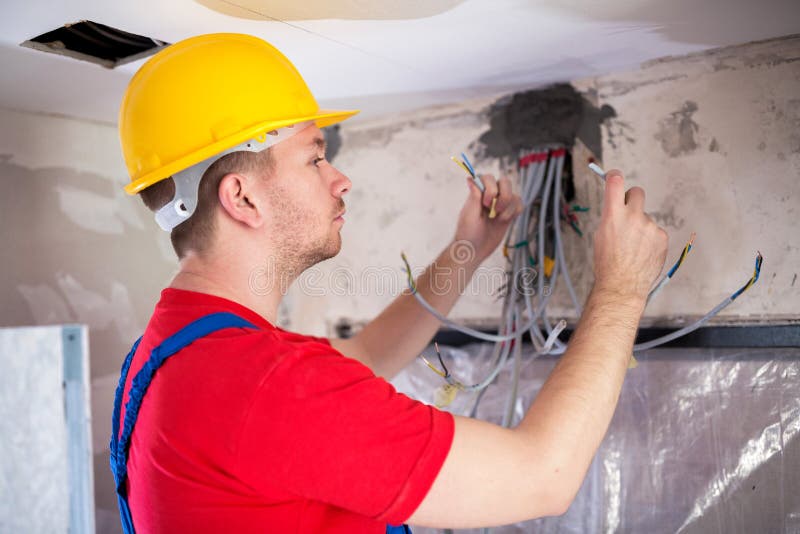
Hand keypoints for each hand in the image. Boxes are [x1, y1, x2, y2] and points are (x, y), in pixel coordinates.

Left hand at [453, 174, 522, 262]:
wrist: (474, 251)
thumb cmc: (467, 233)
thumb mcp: (469, 215)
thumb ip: (474, 196)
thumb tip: (470, 178)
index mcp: (477, 193)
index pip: (488, 178)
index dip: (491, 188)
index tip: (486, 205)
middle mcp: (490, 196)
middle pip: (505, 182)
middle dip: (504, 196)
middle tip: (495, 211)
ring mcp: (500, 205)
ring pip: (514, 194)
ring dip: (508, 208)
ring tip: (498, 219)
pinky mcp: (508, 214)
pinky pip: (519, 205)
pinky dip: (515, 212)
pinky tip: (504, 221)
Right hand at [593, 170, 668, 301]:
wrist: (622, 284)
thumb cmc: (607, 263)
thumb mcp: (601, 235)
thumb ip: (611, 217)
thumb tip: (617, 208)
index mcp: (613, 215)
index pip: (616, 182)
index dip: (614, 175)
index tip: (614, 176)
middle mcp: (633, 217)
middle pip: (637, 192)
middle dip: (632, 199)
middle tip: (628, 212)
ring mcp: (650, 226)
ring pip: (645, 218)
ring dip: (640, 227)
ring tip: (633, 247)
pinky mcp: (662, 236)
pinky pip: (655, 231)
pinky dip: (649, 239)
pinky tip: (642, 252)